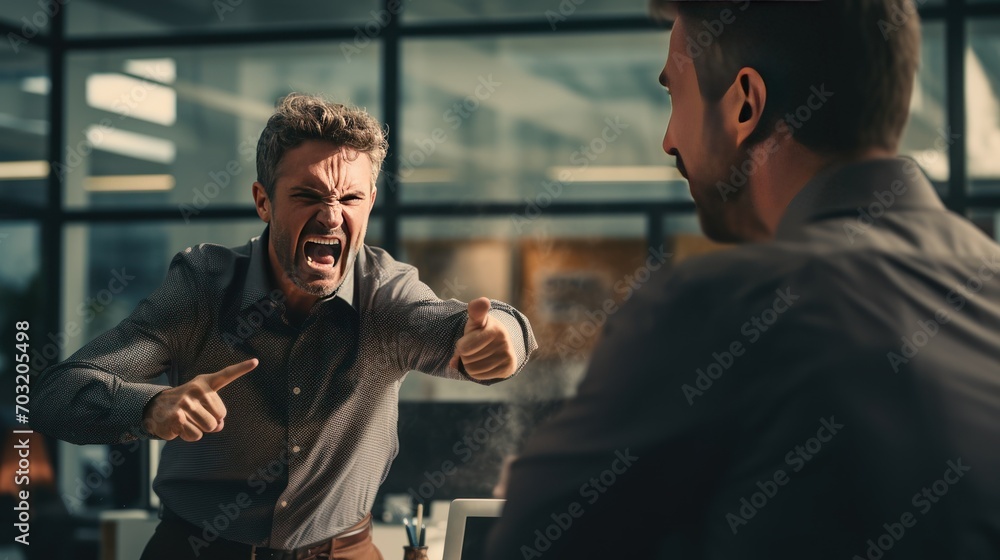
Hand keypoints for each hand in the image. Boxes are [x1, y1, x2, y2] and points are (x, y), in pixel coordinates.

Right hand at [142, 358, 257, 441]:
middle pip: (220, 416)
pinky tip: (179, 426)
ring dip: (200, 429)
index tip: (256, 361)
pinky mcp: (177, 416)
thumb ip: (216, 413)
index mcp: (205, 383)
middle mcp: (196, 389)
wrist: (154, 409)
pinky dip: (189, 436)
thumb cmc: (185, 407)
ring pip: (209, 427)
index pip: (226, 374)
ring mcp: (186, 402)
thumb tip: (219, 425)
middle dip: (211, 422)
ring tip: (188, 420)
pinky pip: (196, 435)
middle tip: (195, 415)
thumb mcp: (202, 405)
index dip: (242, 368)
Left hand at [449, 298, 516, 380]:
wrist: (500, 343)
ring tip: (476, 356)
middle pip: (467, 359)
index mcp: (495, 329)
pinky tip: (482, 364)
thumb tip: (482, 302)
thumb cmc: (481, 330)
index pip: (464, 348)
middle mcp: (504, 342)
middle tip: (472, 349)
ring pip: (472, 370)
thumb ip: (476, 309)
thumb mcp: (477, 319)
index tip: (467, 340)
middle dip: (465, 355)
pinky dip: (476, 372)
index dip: (461, 346)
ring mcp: (507, 356)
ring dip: (469, 364)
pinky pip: (480, 377)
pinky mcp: (508, 369)